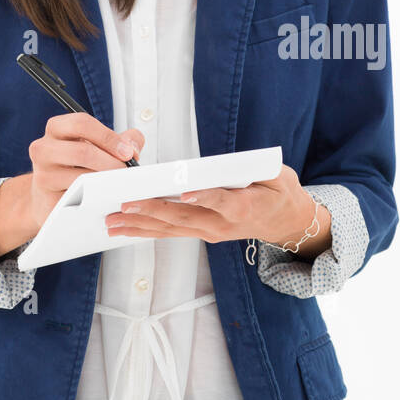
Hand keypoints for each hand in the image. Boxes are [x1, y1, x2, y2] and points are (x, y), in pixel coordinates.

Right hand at [25, 113, 145, 232]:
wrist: (52, 196)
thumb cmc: (78, 166)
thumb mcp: (100, 146)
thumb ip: (123, 140)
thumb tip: (132, 148)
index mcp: (57, 128)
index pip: (81, 124)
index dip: (108, 137)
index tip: (127, 152)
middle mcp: (43, 148)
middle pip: (82, 151)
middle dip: (111, 163)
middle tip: (127, 172)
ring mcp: (42, 175)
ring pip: (79, 177)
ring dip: (105, 182)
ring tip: (119, 185)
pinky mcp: (46, 199)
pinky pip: (75, 200)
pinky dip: (95, 199)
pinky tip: (106, 199)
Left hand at [105, 163, 330, 254]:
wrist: (285, 222)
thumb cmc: (279, 192)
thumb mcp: (277, 176)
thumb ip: (254, 171)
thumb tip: (224, 166)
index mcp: (245, 207)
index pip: (221, 201)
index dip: (203, 197)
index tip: (183, 193)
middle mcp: (224, 225)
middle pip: (185, 218)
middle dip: (152, 211)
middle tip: (124, 205)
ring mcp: (212, 232)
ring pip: (172, 229)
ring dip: (140, 226)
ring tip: (113, 223)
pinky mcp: (204, 234)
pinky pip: (172, 232)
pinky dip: (147, 230)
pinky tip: (126, 229)